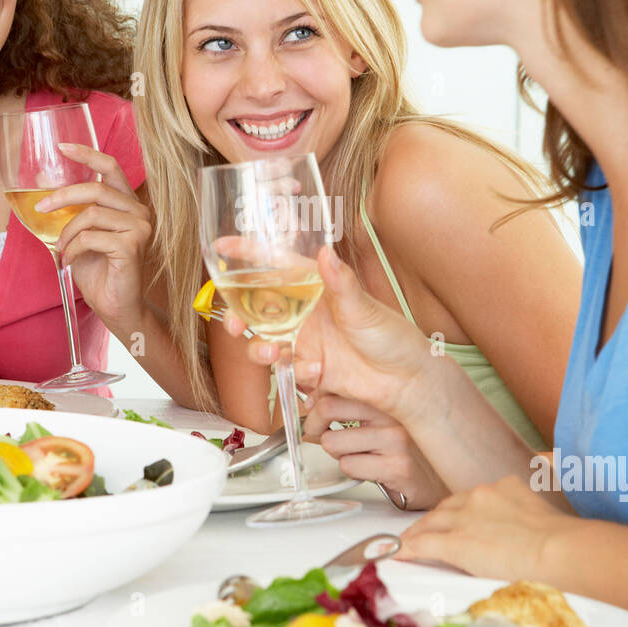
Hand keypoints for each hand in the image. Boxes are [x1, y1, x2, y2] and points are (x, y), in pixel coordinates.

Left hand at [43, 143, 151, 328]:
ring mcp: (139, 228)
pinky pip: (91, 237)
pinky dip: (73, 248)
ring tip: (61, 248)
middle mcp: (139, 212)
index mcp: (128, 204)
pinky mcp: (131, 246)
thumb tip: (40, 183)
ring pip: (91, 214)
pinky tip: (69, 261)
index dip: (87, 154)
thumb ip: (70, 210)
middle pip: (96, 189)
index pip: (111, 167)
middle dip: (62, 196)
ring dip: (67, 232)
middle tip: (41, 207)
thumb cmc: (99, 270)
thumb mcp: (79, 234)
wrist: (115, 305)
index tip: (62, 147)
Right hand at [224, 244, 437, 418]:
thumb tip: (326, 254)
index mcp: (315, 286)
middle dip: (240, 316)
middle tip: (238, 326)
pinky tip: (318, 373)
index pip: (275, 263)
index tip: (223, 246)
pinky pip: (287, 370)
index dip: (247, 253)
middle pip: (258, 308)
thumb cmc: (391, 336)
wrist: (404, 380)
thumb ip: (342, 283)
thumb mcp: (365, 307)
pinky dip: (297, 372)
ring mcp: (304, 341)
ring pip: (264, 342)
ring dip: (260, 350)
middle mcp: (304, 311)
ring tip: (275, 355)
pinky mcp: (308, 367)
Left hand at [303, 393, 448, 510]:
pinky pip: (349, 466)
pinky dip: (352, 471)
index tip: (313, 416)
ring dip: (338, 454)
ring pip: (333, 442)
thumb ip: (352, 406)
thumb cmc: (407, 449)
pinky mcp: (398, 466)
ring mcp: (397, 439)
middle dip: (316, 429)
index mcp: (387, 395)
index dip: (315, 405)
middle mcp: (393, 412)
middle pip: (328, 409)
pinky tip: (371, 470)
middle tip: (320, 436)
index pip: (334, 387)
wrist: (440, 481)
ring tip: (358, 455)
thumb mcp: (381, 419)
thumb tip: (311, 402)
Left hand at [397, 474, 576, 579]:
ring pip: (432, 523)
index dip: (458, 510)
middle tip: (423, 529)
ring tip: (408, 541)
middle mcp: (481, 495)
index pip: (471, 498)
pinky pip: (423, 544)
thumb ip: (524, 515)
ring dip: (418, 532)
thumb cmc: (563, 542)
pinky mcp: (456, 542)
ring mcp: (466, 517)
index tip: (455, 518)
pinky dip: (407, 548)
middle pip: (447, 507)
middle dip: (434, 519)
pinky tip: (396, 553)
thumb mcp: (542, 515)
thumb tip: (524, 530)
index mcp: (504, 487)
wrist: (558, 550)